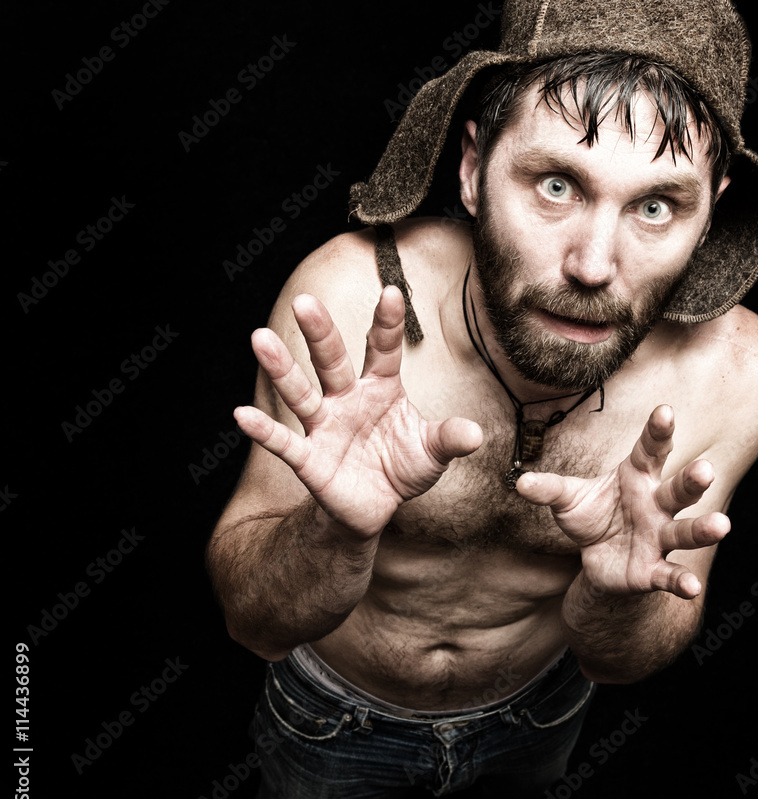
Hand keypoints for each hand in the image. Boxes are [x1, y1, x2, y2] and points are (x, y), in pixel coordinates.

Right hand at [234, 287, 482, 540]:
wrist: (377, 507)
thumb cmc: (403, 466)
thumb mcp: (432, 452)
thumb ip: (449, 439)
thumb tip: (476, 434)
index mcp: (381, 388)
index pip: (384, 349)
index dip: (387, 323)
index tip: (392, 291)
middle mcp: (348, 399)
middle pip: (332, 360)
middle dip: (320, 332)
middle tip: (305, 301)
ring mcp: (325, 426)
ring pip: (301, 392)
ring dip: (281, 368)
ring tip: (259, 339)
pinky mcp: (310, 458)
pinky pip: (285, 442)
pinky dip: (263, 431)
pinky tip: (240, 415)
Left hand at [516, 404, 728, 598]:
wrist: (597, 559)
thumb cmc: (592, 517)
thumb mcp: (567, 500)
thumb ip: (549, 490)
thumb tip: (521, 482)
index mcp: (637, 476)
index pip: (651, 449)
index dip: (659, 431)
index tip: (665, 411)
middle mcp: (656, 504)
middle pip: (678, 489)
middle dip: (692, 480)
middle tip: (705, 470)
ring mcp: (658, 537)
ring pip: (683, 531)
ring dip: (702, 530)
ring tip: (721, 527)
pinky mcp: (653, 569)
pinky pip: (669, 575)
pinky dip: (680, 581)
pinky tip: (691, 588)